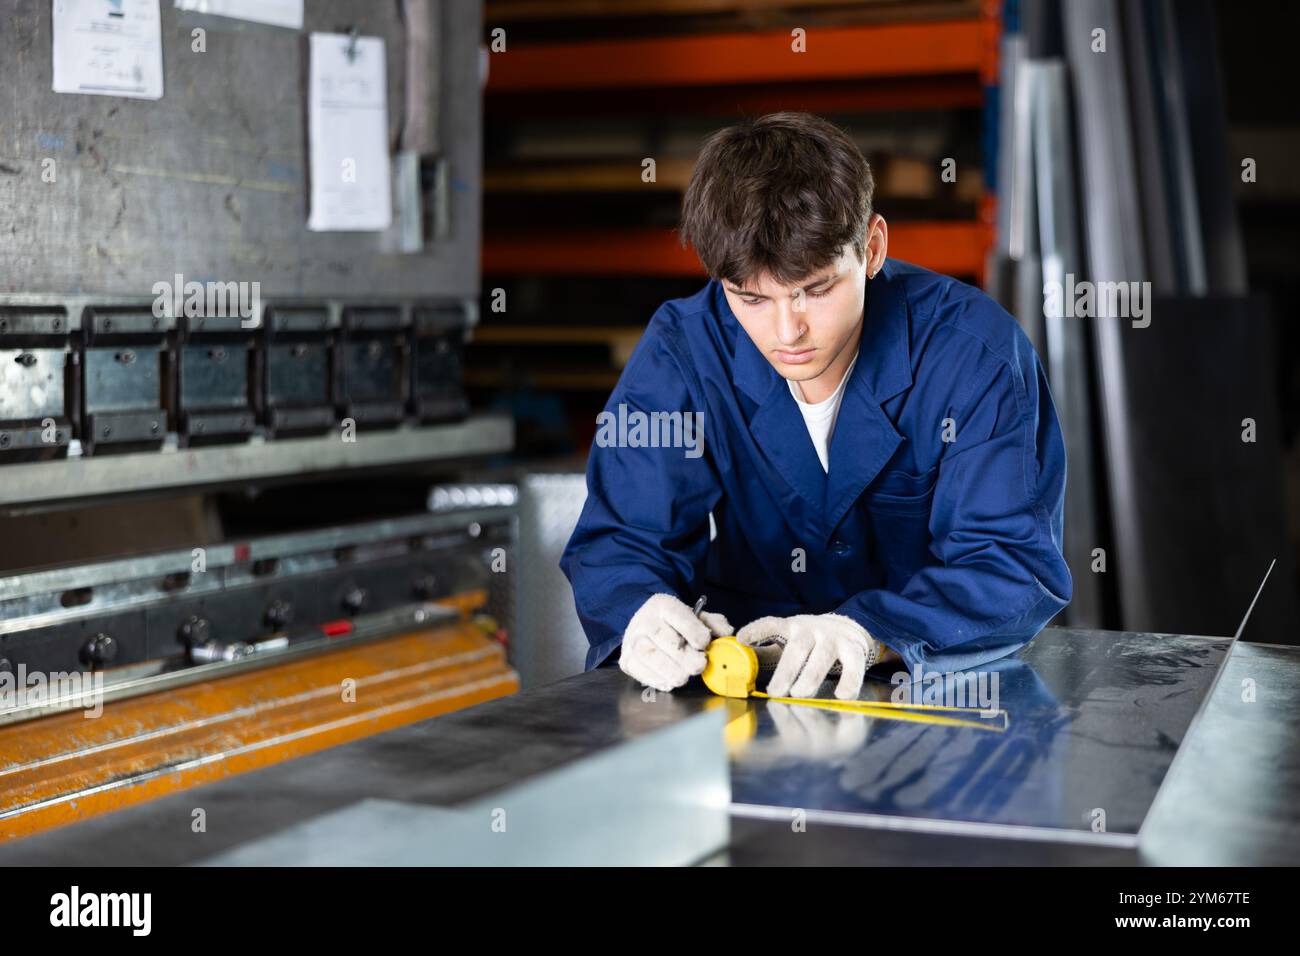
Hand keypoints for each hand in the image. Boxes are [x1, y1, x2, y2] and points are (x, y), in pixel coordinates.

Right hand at [618, 594, 732, 691]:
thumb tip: (727, 632)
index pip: (677, 615)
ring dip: (670, 670)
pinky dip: (657, 679)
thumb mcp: (695, 617)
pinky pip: (640, 672)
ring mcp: (632, 640)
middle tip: (700, 665)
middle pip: (664, 638)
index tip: (704, 644)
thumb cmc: (675, 625)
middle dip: (685, 656)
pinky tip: (670, 681)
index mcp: (663, 605)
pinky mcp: (626, 660)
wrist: (645, 627)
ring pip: (649, 656)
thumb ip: (713, 623)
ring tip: (684, 677)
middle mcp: (644, 620)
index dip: (692, 630)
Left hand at [735, 613, 879, 699]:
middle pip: (797, 648)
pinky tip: (842, 696)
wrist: (850, 628)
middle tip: (776, 692)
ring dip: (810, 677)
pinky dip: (849, 681)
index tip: (741, 639)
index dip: (757, 630)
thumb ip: (765, 654)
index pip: (771, 624)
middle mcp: (811, 630)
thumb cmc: (810, 642)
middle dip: (786, 671)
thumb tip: (735, 665)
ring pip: (822, 657)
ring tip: (800, 694)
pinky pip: (853, 666)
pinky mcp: (854, 650)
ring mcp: (833, 639)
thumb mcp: (788, 641)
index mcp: (791, 627)